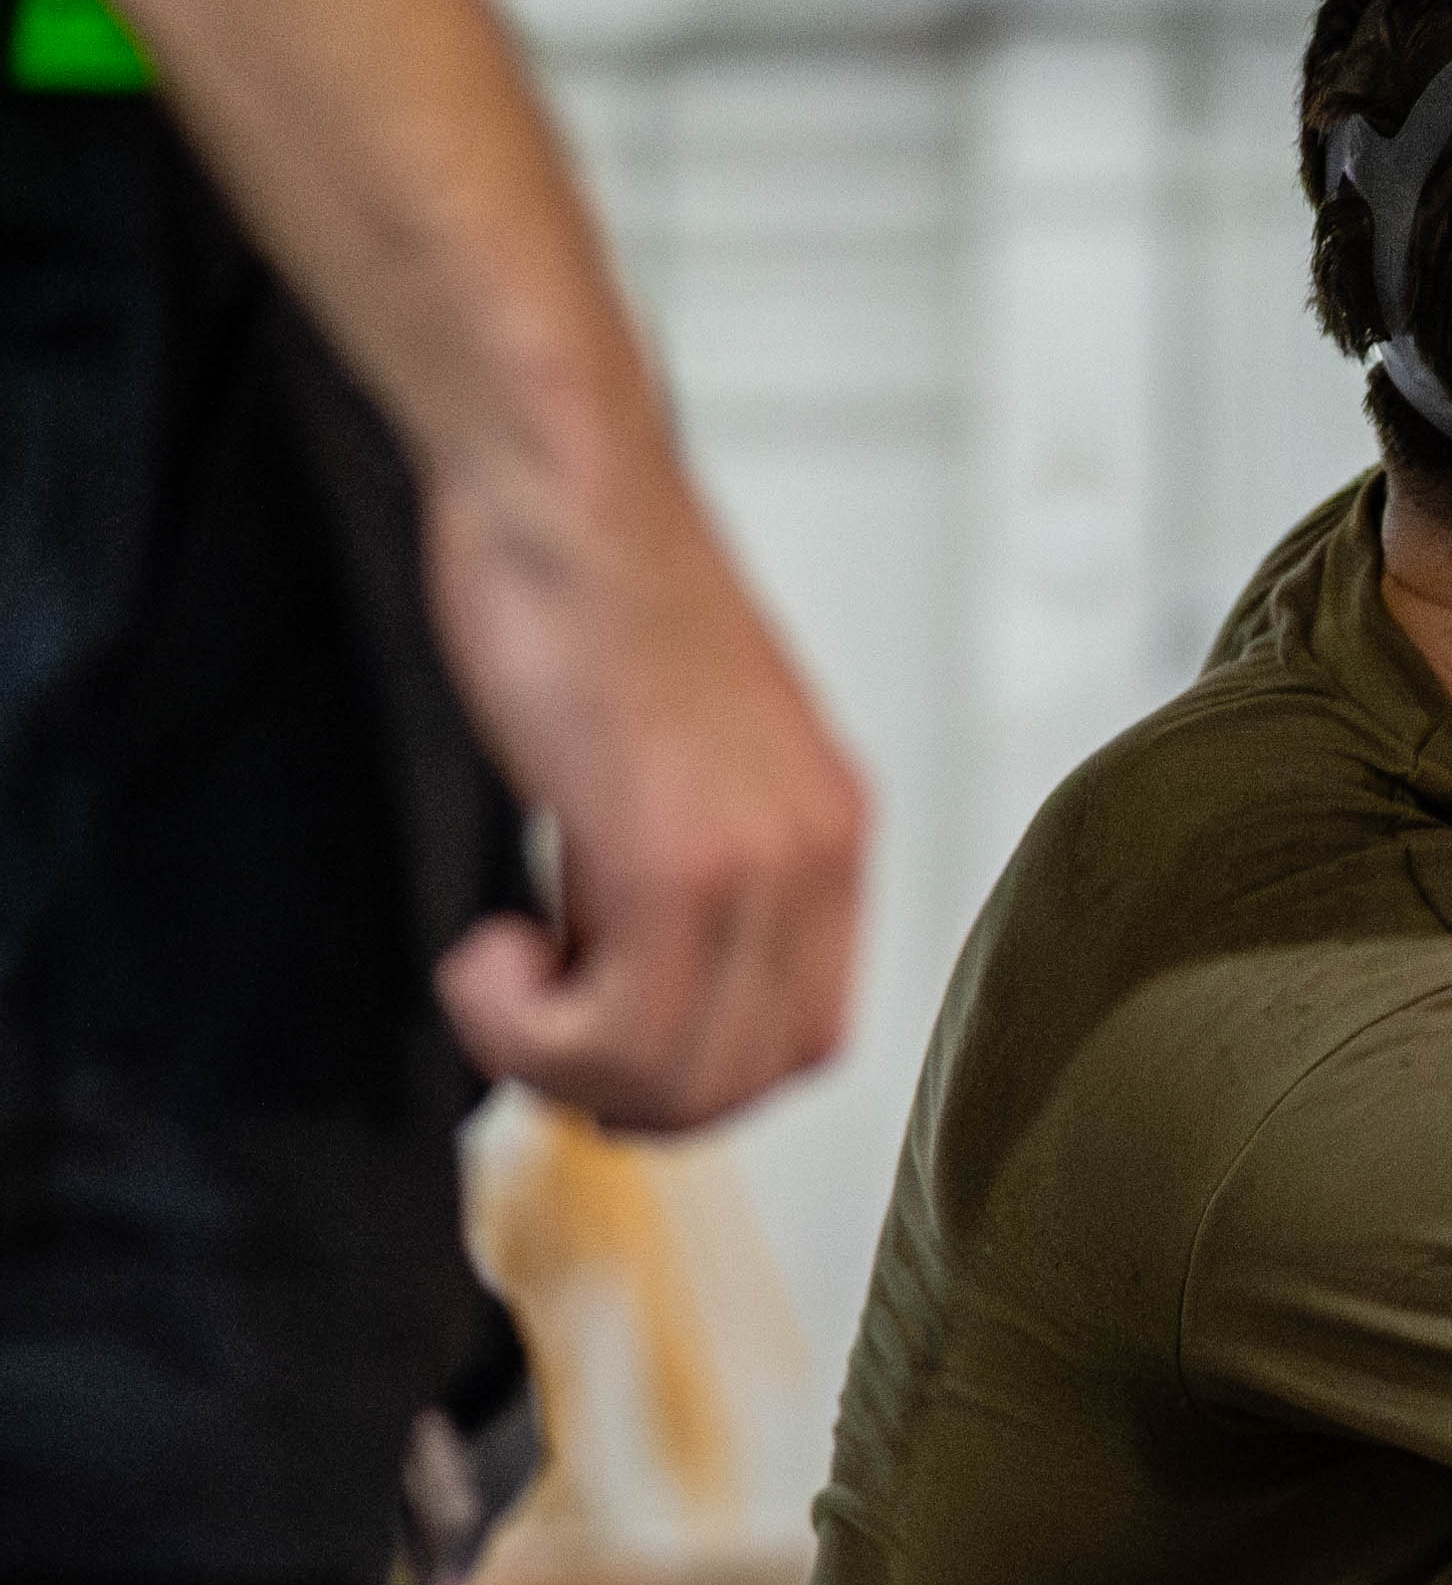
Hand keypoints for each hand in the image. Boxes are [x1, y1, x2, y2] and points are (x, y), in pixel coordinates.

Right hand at [423, 441, 867, 1134]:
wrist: (565, 496)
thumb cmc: (597, 600)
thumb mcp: (684, 761)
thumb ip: (688, 872)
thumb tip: (635, 990)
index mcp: (834, 833)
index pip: (808, 1037)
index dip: (697, 1074)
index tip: (601, 1040)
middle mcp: (819, 857)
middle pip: (749, 1078)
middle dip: (623, 1089)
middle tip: (530, 1027)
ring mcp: (754, 864)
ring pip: (676, 1076)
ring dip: (555, 1061)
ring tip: (494, 976)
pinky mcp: (668, 858)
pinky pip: (609, 1032)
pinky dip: (520, 1027)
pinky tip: (483, 946)